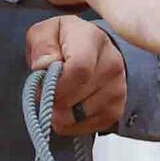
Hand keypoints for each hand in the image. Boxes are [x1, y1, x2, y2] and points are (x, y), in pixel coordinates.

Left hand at [25, 13, 129, 136]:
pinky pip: (84, 128)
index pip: (79, 70)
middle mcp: (112, 64)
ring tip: (59, 96)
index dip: (55, 84)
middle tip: (46, 91)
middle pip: (73, 98)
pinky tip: (69, 106)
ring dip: (60, 112)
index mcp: (93, 39)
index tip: (41, 85)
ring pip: (77, 116)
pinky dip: (70, 123)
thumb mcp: (45, 32)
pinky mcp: (115, 111)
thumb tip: (44, 65)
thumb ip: (42, 45)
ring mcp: (117, 89)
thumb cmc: (64, 41)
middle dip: (52, 99)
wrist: (93, 52)